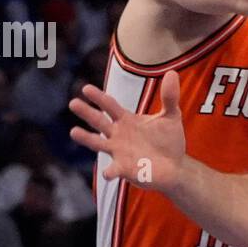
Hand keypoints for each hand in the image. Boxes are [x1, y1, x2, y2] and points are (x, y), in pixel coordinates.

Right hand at [70, 70, 186, 191]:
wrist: (175, 166)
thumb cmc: (168, 140)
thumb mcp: (171, 117)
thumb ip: (169, 97)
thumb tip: (172, 73)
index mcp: (126, 120)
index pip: (110, 105)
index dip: (99, 97)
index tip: (86, 88)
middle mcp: (118, 134)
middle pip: (99, 121)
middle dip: (87, 112)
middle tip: (73, 103)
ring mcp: (119, 152)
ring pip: (98, 144)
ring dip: (87, 138)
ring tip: (74, 131)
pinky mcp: (124, 169)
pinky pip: (113, 170)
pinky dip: (110, 172)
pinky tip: (108, 173)